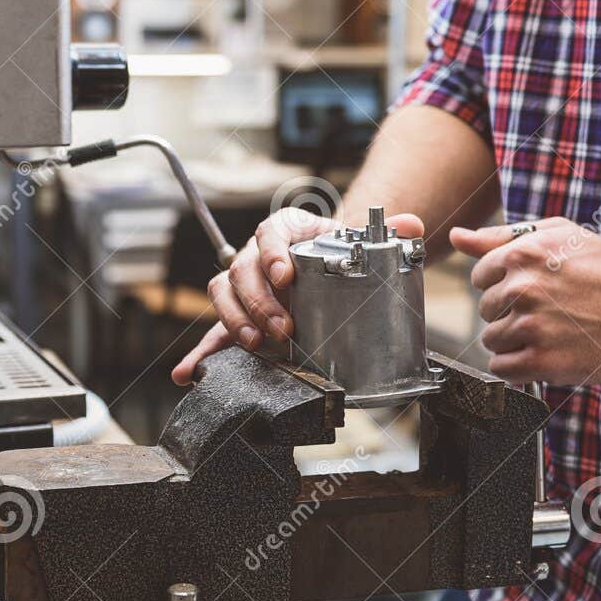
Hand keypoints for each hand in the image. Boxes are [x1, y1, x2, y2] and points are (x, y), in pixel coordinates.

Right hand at [172, 208, 424, 384]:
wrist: (327, 265)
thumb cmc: (338, 252)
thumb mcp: (361, 239)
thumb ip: (387, 231)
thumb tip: (411, 226)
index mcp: (284, 231)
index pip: (269, 234)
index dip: (272, 253)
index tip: (285, 274)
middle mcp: (255, 255)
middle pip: (243, 270)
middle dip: (260, 300)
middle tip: (283, 325)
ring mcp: (242, 287)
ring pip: (223, 295)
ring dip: (234, 320)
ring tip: (255, 344)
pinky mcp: (237, 317)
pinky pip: (212, 334)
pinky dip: (200, 355)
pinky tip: (189, 374)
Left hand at [451, 218, 600, 385]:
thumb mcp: (560, 236)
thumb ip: (502, 237)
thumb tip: (457, 237)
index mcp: (522, 254)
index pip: (480, 277)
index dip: (505, 284)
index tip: (534, 289)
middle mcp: (523, 288)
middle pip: (486, 310)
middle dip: (511, 312)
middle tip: (551, 311)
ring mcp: (532, 326)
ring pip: (492, 340)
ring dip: (515, 340)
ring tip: (552, 331)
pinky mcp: (543, 362)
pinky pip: (502, 369)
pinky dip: (517, 366)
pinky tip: (544, 353)